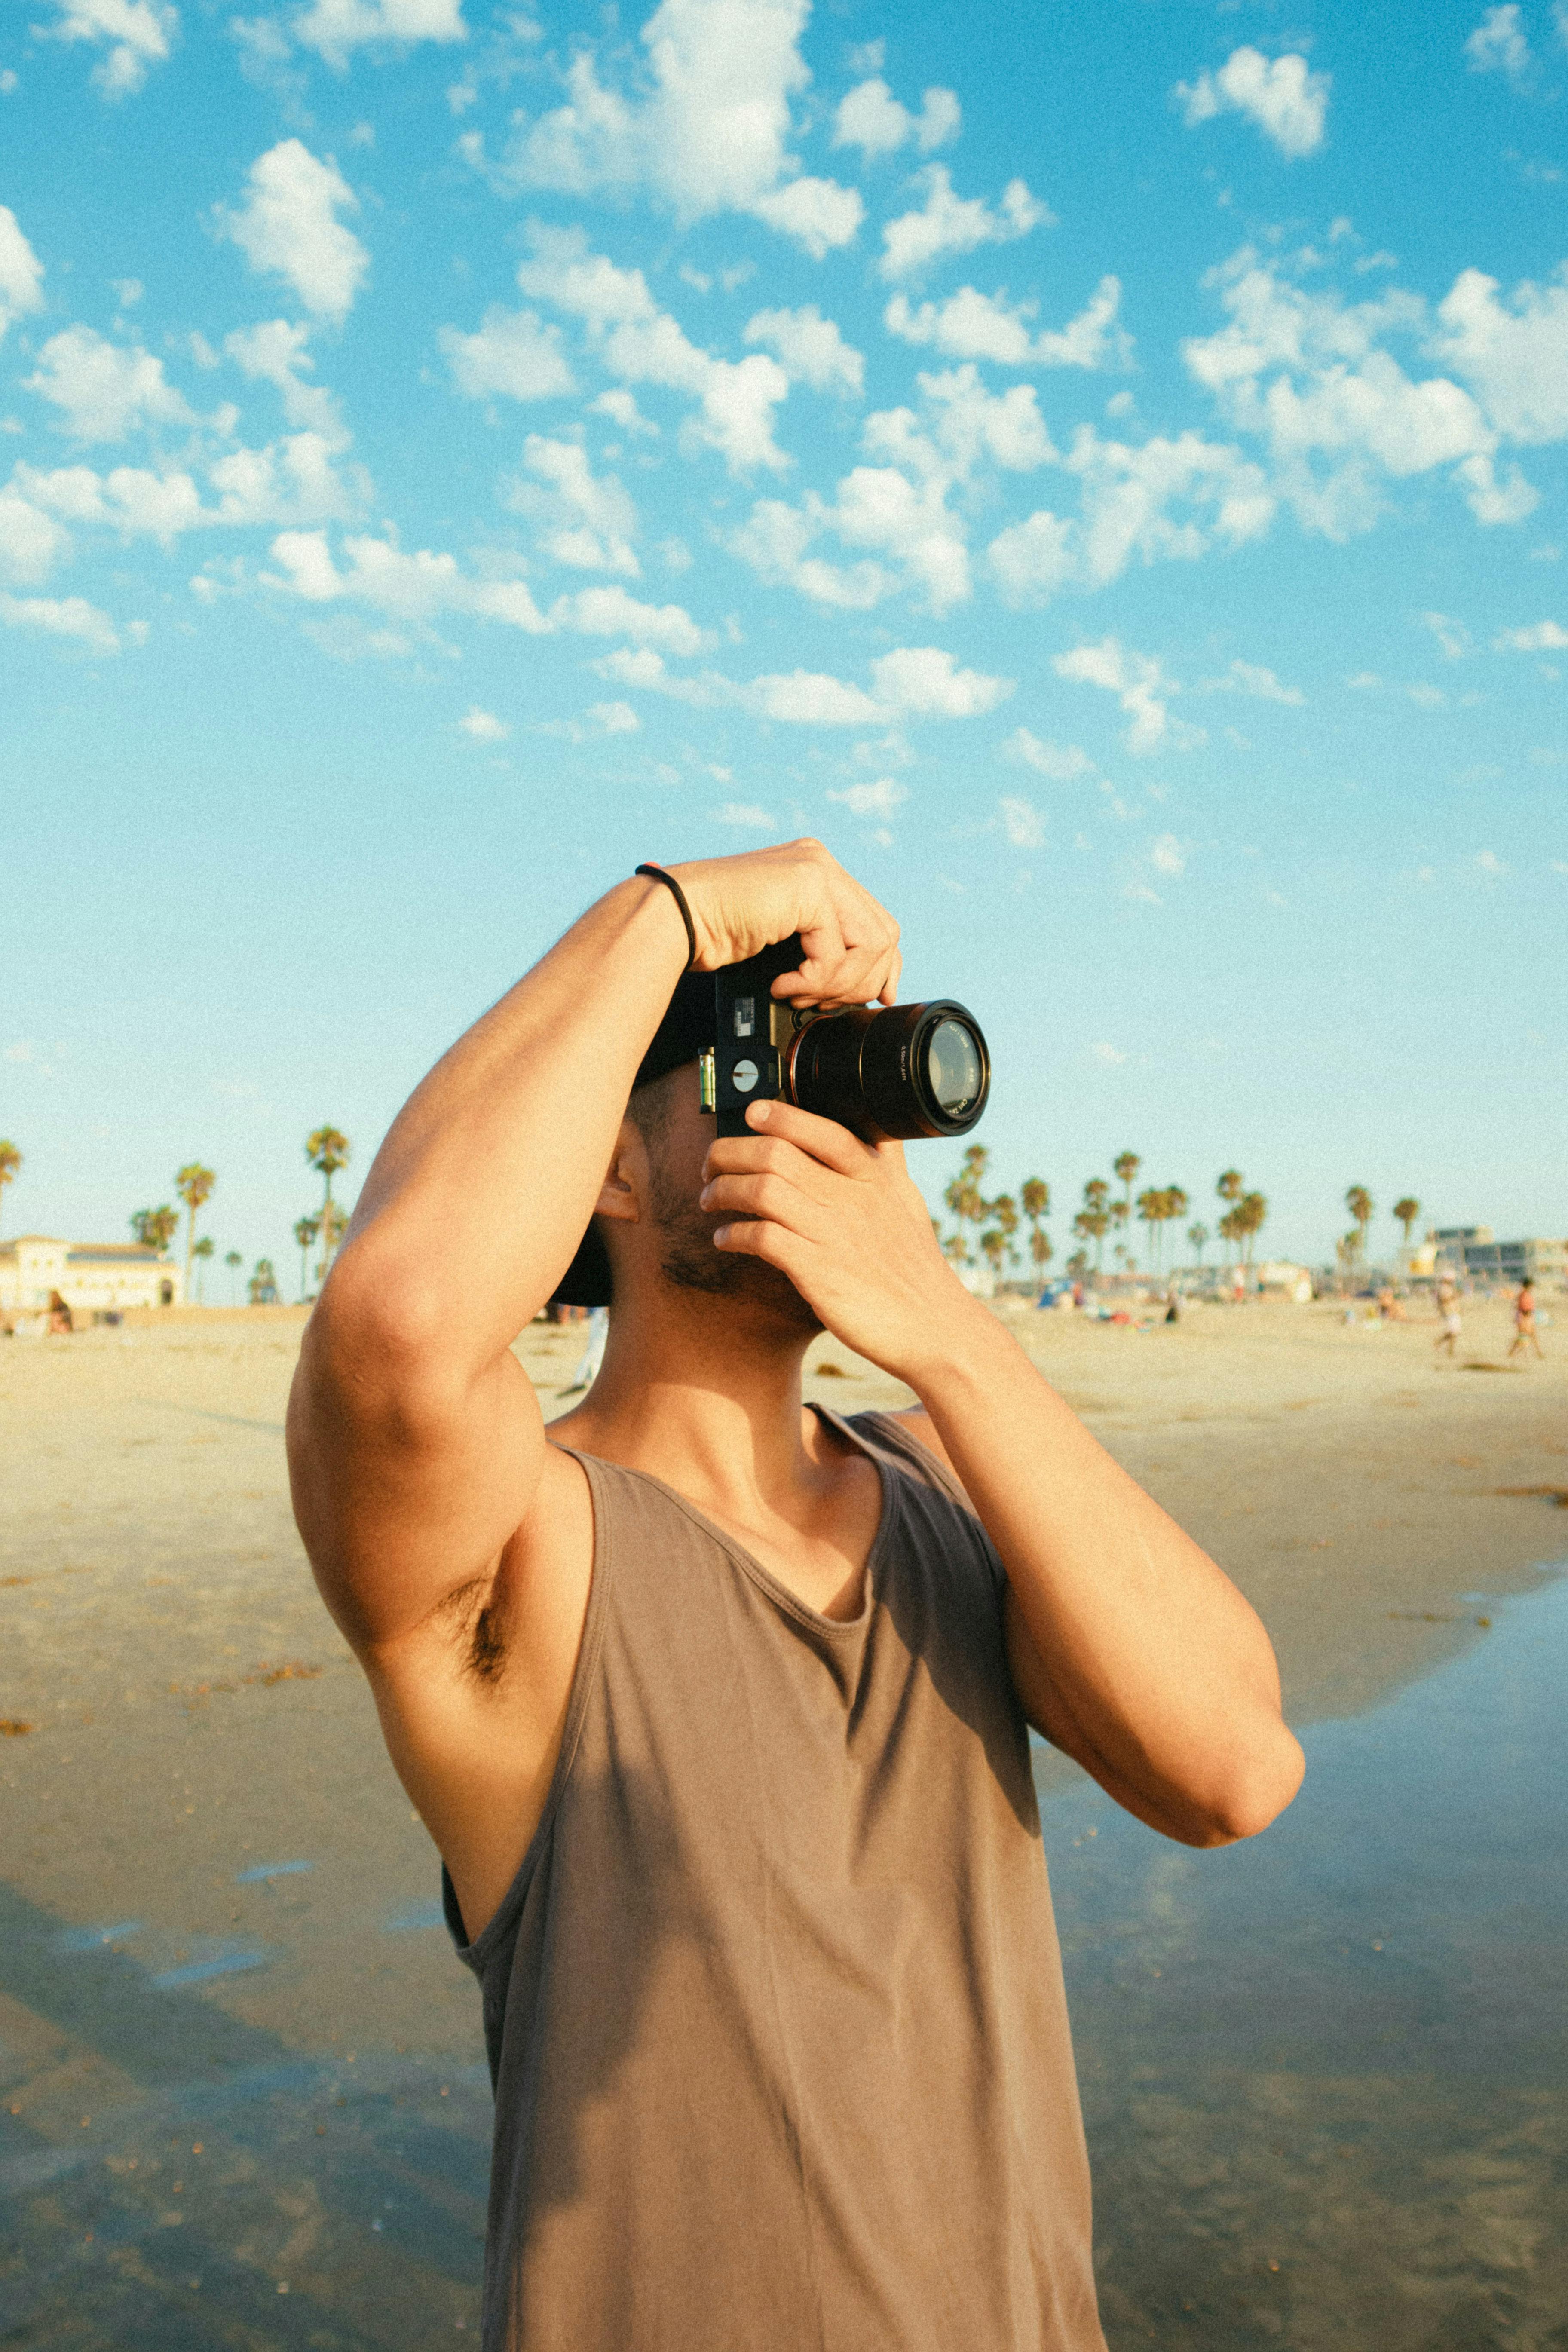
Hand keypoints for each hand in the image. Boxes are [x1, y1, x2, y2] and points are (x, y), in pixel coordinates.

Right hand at [664, 839, 901, 1009]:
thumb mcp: (785, 942)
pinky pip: (835, 951)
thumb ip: (825, 947)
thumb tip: (871, 984)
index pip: (877, 923)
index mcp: (818, 872)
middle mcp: (822, 864)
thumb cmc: (718, 935)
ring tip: (798, 993)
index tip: (872, 999)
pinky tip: (781, 985)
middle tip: (820, 1002)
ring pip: (869, 944)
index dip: (882, 967)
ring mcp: (817, 870)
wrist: (676, 920)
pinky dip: (812, 980)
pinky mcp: (807, 887)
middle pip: (883, 934)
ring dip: (835, 984)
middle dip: (860, 982)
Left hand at [699, 1098, 982, 1381]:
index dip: (782, 1116)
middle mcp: (854, 1198)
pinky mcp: (817, 1272)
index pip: (824, 1131)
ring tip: (710, 1199)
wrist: (931, 1327)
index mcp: (875, 1178)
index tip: (752, 1113)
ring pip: (762, 1190)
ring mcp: (834, 1234)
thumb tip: (874, 1127)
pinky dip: (734, 1234)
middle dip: (731, 1153)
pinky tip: (725, 1239)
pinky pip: (762, 1238)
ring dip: (723, 1190)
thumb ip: (885, 1163)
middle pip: (777, 1153)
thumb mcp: (907, 1201)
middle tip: (711, 1166)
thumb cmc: (913, 1265)